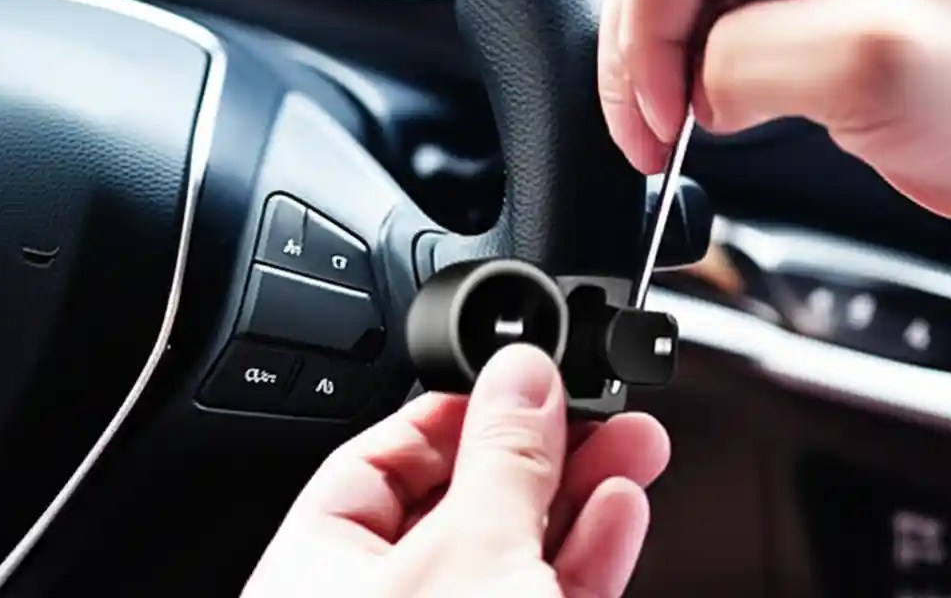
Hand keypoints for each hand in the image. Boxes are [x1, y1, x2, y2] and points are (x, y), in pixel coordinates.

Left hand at [242, 345, 669, 597]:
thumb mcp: (470, 558)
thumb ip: (500, 460)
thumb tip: (522, 374)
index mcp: (318, 567)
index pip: (377, 458)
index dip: (453, 408)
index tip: (519, 376)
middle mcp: (376, 597)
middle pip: (460, 497)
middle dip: (539, 445)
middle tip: (597, 402)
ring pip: (514, 546)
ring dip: (578, 491)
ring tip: (632, 440)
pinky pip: (548, 591)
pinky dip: (587, 550)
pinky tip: (619, 506)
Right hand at [600, 0, 950, 218]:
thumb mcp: (861, 65)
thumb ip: (742, 61)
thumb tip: (685, 87)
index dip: (646, 34)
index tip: (659, 114)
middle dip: (638, 57)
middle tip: (648, 133)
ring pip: (666, 3)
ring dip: (651, 73)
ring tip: (665, 133)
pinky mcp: (780, 5)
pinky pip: (694, 33)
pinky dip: (677, 81)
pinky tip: (690, 116)